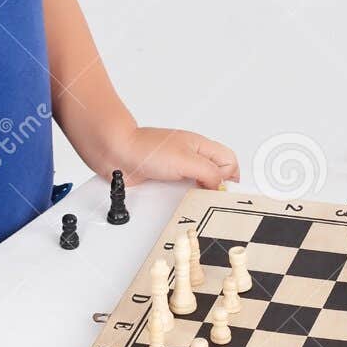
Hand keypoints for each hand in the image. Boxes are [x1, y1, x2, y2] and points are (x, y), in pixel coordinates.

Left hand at [114, 127, 239, 189]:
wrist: (117, 154)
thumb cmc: (146, 148)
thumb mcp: (186, 160)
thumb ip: (209, 172)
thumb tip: (220, 185)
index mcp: (201, 145)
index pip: (229, 161)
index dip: (229, 177)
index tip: (220, 191)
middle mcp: (192, 156)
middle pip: (217, 173)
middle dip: (216, 187)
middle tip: (210, 198)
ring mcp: (179, 167)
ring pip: (199, 183)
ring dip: (198, 193)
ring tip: (194, 200)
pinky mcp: (166, 178)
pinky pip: (182, 190)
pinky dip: (183, 197)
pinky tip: (179, 199)